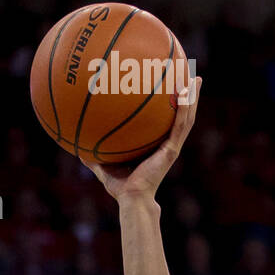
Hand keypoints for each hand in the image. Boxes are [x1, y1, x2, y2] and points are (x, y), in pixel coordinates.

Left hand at [82, 76, 200, 203]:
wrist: (131, 199)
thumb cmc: (121, 188)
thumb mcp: (105, 168)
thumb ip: (94, 159)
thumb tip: (78, 151)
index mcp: (156, 146)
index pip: (165, 122)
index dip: (170, 106)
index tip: (171, 88)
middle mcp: (167, 144)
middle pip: (181, 115)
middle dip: (187, 96)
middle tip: (190, 75)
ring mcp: (171, 147)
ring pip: (187, 118)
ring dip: (193, 98)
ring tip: (196, 78)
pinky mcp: (172, 150)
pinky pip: (180, 126)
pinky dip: (185, 109)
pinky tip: (187, 92)